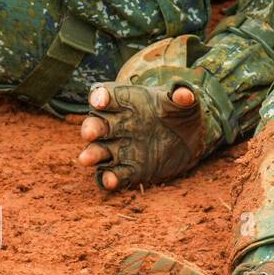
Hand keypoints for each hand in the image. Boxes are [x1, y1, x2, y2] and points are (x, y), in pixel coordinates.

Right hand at [78, 83, 206, 191]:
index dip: (100, 96)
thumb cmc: (179, 113)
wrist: (188, 137)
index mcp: (125, 102)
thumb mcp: (184, 102)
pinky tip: (110, 181)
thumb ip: (183, 95)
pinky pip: (114, 174)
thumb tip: (184, 93)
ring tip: (85, 159)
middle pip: (95, 125)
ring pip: (98, 151)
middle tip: (89, 133)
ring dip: (91, 155)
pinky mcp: (128, 169)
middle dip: (90, 128)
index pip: (106, 95)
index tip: (101, 100)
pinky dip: (109, 178)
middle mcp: (116, 125)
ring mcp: (119, 148)